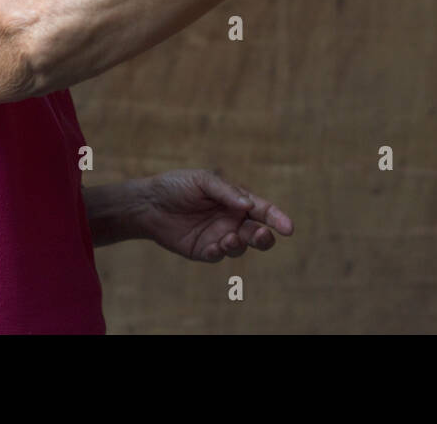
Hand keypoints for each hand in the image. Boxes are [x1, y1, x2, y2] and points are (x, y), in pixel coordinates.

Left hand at [135, 169, 292, 261]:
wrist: (148, 204)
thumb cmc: (176, 186)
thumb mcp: (203, 181)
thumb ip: (227, 192)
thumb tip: (248, 205)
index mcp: (237, 200)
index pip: (263, 210)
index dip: (278, 218)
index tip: (289, 228)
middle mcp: (232, 220)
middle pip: (258, 232)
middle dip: (265, 237)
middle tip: (262, 236)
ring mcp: (219, 236)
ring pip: (241, 246)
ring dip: (240, 244)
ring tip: (228, 238)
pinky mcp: (204, 251)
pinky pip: (219, 256)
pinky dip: (221, 253)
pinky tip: (215, 246)